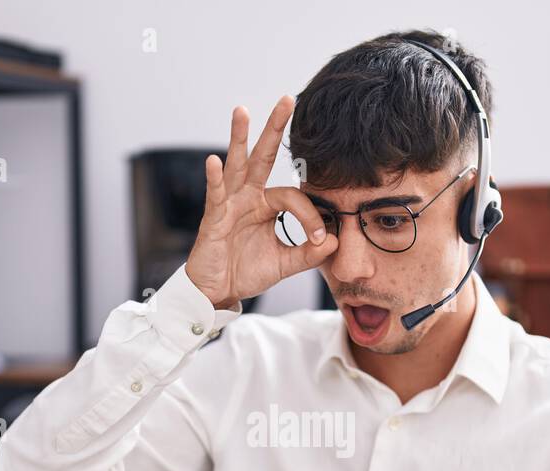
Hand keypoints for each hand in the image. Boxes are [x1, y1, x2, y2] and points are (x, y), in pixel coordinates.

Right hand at [186, 96, 338, 308]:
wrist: (220, 291)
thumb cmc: (246, 271)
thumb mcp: (284, 264)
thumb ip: (308, 254)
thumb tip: (335, 242)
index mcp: (266, 205)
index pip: (294, 197)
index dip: (310, 217)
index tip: (319, 240)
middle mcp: (248, 197)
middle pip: (263, 157)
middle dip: (274, 129)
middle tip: (287, 99)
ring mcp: (229, 204)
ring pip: (237, 165)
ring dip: (239, 138)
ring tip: (242, 111)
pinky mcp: (214, 218)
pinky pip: (215, 195)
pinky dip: (215, 178)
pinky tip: (214, 160)